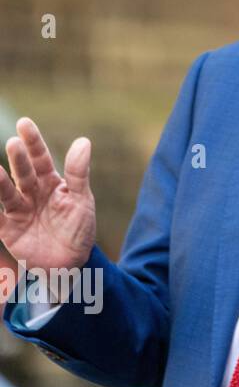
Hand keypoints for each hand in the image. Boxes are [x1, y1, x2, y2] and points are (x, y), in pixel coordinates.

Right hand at [0, 118, 96, 293]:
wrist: (71, 263)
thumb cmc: (79, 228)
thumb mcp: (82, 200)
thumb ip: (78, 173)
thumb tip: (83, 141)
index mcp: (51, 183)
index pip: (41, 159)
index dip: (33, 142)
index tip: (24, 123)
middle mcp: (32, 193)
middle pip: (24, 173)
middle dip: (18, 159)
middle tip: (14, 143)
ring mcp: (19, 210)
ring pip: (7, 193)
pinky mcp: (8, 229)